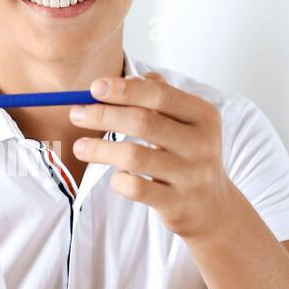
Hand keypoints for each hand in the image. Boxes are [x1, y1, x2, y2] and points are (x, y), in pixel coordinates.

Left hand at [69, 71, 231, 240]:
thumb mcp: (185, 123)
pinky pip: (136, 188)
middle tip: (76, 113)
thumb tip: (126, 80)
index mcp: (203, 117)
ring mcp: (190, 176)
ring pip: (134, 157)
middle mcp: (201, 144)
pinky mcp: (176, 204)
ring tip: (80, 147)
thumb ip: (160, 96)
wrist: (212, 208)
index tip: (94, 87)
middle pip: (143, 122)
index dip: (124, 90)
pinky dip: (118, 180)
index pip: (160, 95)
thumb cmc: (188, 156)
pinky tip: (114, 176)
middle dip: (103, 115)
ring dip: (100, 148)